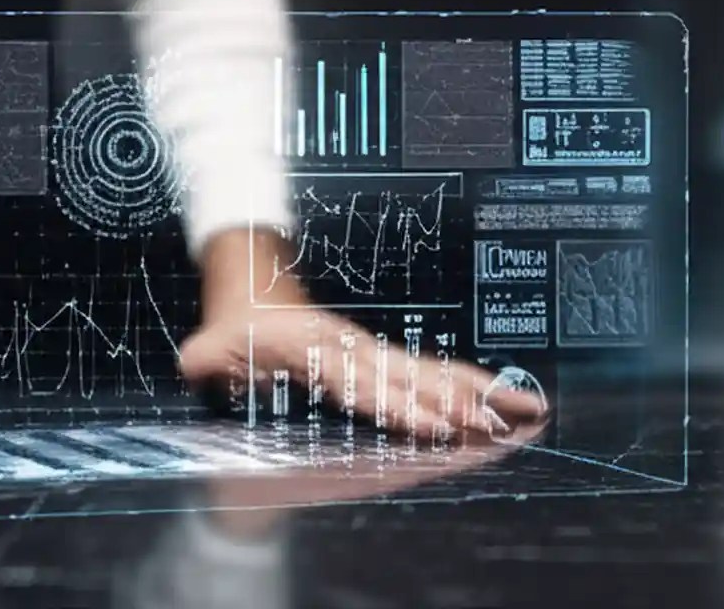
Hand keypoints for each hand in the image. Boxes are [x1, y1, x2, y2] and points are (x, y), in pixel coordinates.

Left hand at [179, 229, 544, 436]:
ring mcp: (370, 352)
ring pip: (430, 373)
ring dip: (478, 393)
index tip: (429, 428)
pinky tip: (509, 400)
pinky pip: (431, 371)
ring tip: (525, 410)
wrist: (248, 295)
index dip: (395, 407)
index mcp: (310, 349)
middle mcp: (349, 350)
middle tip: (493, 428)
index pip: (360, 384)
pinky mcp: (381, 359)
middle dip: (452, 406)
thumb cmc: (226, 337)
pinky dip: (472, 384)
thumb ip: (202, 363)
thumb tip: (198, 367)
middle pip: (408, 379)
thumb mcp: (204, 352)